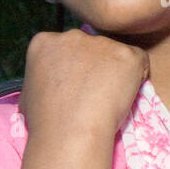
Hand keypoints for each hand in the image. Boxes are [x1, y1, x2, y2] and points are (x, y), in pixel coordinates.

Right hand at [20, 28, 149, 142]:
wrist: (70, 132)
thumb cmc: (45, 122)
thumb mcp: (30, 92)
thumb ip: (43, 78)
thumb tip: (49, 84)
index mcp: (45, 42)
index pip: (66, 48)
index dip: (75, 68)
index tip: (76, 87)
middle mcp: (72, 35)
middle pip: (92, 47)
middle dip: (95, 66)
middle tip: (94, 95)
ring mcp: (101, 43)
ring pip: (115, 54)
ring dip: (116, 72)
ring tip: (107, 100)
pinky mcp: (126, 55)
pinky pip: (139, 61)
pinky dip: (137, 76)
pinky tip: (125, 96)